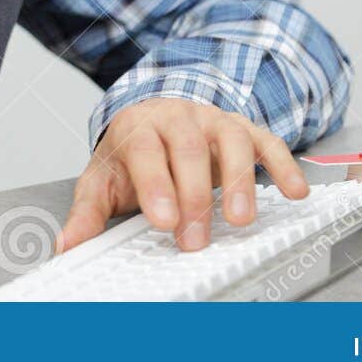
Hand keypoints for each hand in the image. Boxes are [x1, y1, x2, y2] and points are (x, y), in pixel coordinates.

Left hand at [58, 97, 307, 253]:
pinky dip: (283, 165)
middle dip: (194, 196)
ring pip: (230, 140)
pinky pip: (267, 141)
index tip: (163, 219)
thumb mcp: (102, 179)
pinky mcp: (243, 129)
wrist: (153, 116)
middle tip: (194, 239)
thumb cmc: (130, 154)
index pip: (146, 152)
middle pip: (188, 149)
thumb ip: (87, 213)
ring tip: (240, 220)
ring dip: (238, 181)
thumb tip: (67, 245)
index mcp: (138, 128)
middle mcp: (177, 117)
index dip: (156, 185)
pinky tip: (294, 192)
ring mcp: (213, 120)